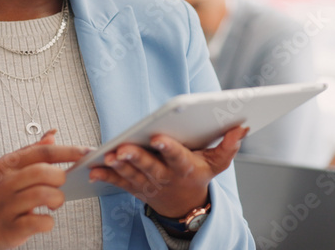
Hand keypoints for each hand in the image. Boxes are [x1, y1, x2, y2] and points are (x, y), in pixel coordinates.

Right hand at [0, 130, 89, 249]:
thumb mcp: (3, 169)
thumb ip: (29, 151)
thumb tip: (53, 134)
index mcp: (7, 165)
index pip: (42, 152)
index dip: (68, 151)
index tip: (86, 152)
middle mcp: (6, 183)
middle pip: (44, 172)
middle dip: (60, 178)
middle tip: (59, 186)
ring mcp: (7, 206)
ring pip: (44, 195)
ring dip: (57, 200)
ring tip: (53, 204)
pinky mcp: (10, 228)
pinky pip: (39, 222)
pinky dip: (48, 222)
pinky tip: (43, 220)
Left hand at [88, 125, 248, 217]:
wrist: (184, 206)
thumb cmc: (197, 176)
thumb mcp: (216, 164)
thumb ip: (228, 147)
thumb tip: (240, 128)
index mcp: (184, 168)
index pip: (177, 157)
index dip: (168, 148)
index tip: (158, 138)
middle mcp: (164, 177)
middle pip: (149, 166)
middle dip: (136, 158)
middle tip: (123, 149)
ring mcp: (148, 183)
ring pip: (131, 174)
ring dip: (118, 166)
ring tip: (107, 156)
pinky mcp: (134, 187)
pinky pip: (118, 182)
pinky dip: (106, 177)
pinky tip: (94, 170)